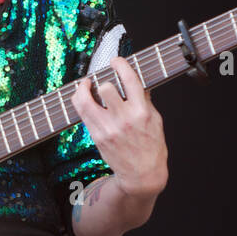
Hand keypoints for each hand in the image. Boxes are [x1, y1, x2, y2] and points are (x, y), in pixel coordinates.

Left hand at [70, 57, 167, 200]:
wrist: (142, 174)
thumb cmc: (151, 147)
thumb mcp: (156, 120)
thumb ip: (144, 100)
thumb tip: (136, 81)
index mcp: (142, 111)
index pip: (129, 79)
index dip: (120, 64)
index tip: (116, 61)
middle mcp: (124, 119)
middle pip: (105, 87)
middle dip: (103, 79)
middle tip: (101, 79)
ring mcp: (109, 129)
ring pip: (86, 100)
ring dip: (84, 88)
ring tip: (86, 85)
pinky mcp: (97, 136)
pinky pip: (82, 113)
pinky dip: (80, 101)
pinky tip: (83, 97)